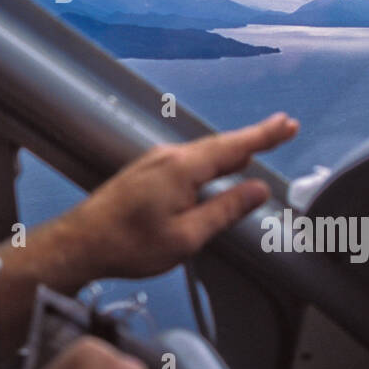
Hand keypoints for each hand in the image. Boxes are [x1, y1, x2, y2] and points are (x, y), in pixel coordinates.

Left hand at [57, 112, 297, 279]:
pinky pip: (187, 159)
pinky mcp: (145, 172)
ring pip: (202, 152)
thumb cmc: (129, 245)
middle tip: (282, 128)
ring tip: (257, 146)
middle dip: (253, 138)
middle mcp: (168, 156)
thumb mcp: (187, 236)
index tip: (288, 124)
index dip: (264, 135)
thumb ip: (225, 209)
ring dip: (231, 149)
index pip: (233, 145)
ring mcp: (154, 161)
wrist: (79, 243)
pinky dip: (210, 159)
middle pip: (220, 144)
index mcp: (182, 167)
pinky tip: (216, 167)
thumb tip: (257, 190)